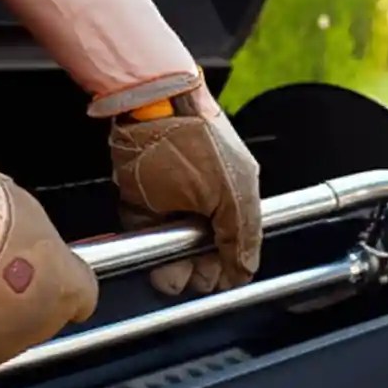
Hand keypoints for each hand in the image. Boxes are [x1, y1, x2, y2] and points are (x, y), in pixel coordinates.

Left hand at [88, 71, 261, 294]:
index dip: (228, 268)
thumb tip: (244, 270)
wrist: (147, 106)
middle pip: (205, 254)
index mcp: (236, 196)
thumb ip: (242, 235)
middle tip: (195, 277)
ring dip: (173, 269)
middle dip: (200, 272)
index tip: (219, 281)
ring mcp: (174, 204)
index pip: (237, 246)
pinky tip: (153, 261)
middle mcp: (206, 203)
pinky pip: (147, 237)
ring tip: (171, 275)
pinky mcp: (142, 205)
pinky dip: (149, 252)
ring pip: (175, 252)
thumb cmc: (195, 135)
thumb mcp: (231, 192)